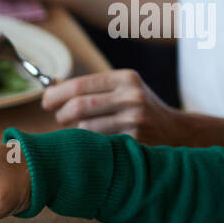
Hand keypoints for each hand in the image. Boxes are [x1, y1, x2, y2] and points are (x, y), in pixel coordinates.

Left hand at [41, 70, 184, 142]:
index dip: (57, 95)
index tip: (46, 102)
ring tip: (80, 131)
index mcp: (125, 78)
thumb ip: (93, 89)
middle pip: (79, 106)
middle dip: (61, 115)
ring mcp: (134, 120)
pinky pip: (98, 144)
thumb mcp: (124, 89)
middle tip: (59, 119)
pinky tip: (93, 142)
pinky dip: (89, 144)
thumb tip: (51, 92)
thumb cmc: (139, 109)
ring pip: (85, 128)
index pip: (79, 84)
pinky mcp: (135, 141)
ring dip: (75, 132)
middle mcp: (131, 96)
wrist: (176, 131)